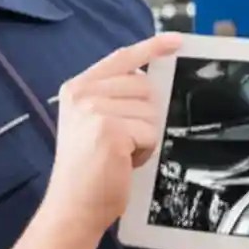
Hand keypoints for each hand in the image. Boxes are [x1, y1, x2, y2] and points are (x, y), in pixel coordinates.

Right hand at [44, 33, 183, 235]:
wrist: (73, 206)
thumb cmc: (88, 170)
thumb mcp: (92, 122)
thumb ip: (113, 96)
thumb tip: (151, 81)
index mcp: (77, 87)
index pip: (122, 58)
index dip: (152, 47)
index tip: (176, 41)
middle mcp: (83, 93)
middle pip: (144, 86)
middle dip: (144, 115)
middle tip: (122, 141)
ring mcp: (96, 109)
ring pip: (151, 110)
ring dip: (145, 135)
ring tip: (121, 153)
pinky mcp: (110, 129)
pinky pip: (150, 132)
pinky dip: (145, 150)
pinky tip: (124, 162)